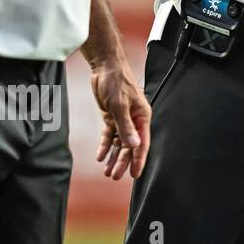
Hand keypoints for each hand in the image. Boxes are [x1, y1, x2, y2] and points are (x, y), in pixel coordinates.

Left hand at [91, 57, 150, 179]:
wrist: (105, 67)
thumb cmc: (117, 82)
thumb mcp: (120, 105)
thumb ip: (126, 126)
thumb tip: (133, 145)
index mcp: (142, 117)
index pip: (142, 142)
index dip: (139, 159)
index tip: (135, 174)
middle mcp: (135, 120)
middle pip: (130, 146)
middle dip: (123, 162)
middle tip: (114, 176)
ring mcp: (123, 119)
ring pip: (120, 143)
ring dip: (114, 157)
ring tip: (107, 171)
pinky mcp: (112, 116)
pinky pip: (110, 135)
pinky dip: (105, 145)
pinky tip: (100, 156)